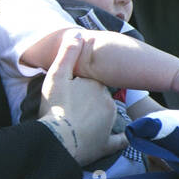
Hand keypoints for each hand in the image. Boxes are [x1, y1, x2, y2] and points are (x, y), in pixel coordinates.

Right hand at [39, 33, 126, 164]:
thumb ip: (67, 54)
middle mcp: (108, 102)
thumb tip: (78, 33)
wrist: (57, 140)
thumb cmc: (55, 108)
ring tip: (78, 121)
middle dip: (89, 100)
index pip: (92, 81)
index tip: (70, 91)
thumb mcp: (56, 76)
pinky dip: (120, 139)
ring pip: (106, 115)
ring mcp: (109, 124)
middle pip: (99, 97)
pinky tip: (122, 138)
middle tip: (71, 107)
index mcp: (97, 85)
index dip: (81, 85)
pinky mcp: (106, 144)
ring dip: (98, 116)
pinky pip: (118, 140)